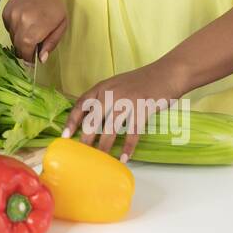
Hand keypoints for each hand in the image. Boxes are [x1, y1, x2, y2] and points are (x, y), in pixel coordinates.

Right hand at [2, 0, 68, 65]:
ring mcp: (12, 16)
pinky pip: (9, 30)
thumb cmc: (53, 4)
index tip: (32, 61)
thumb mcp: (61, 24)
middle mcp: (22, 20)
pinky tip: (24, 22)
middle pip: (18, 46)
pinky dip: (15, 31)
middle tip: (32, 50)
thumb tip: (41, 59)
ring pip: (13, 39)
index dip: (28, 58)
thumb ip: (51, 43)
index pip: (26, 48)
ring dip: (21, 41)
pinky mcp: (5, 14)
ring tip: (31, 31)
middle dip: (25, 52)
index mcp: (38, 24)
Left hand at [60, 60, 184, 160]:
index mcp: (102, 87)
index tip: (66, 136)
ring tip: (101, 159)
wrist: (166, 73)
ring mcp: (127, 101)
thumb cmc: (141, 82)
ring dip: (105, 146)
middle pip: (94, 119)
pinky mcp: (143, 109)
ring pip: (111, 128)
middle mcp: (112, 93)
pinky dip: (128, 147)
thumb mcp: (116, 85)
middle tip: (81, 153)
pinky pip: (133, 132)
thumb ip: (103, 98)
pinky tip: (124, 158)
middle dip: (86, 138)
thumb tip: (89, 120)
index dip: (72, 121)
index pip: (81, 104)